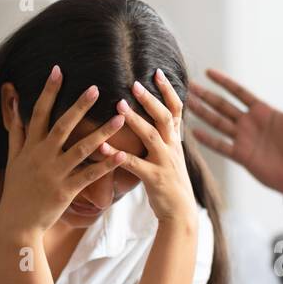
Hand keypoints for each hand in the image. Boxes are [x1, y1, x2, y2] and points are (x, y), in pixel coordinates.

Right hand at [0, 65, 125, 236]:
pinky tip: (121, 154)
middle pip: (63, 125)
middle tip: (96, 87)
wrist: (17, 222)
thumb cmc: (17, 188)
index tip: (58, 70)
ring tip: (121, 118)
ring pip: (82, 149)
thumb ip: (16, 128)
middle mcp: (42, 156)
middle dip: (79, 106)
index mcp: (30, 146)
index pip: (40, 112)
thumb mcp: (12, 157)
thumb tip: (13, 99)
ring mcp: (55, 173)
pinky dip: (106, 165)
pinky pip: (89, 175)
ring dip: (102, 132)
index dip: (49, 91)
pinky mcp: (66, 190)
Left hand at [114, 69, 195, 226]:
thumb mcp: (170, 155)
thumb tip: (152, 116)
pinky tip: (102, 146)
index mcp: (174, 140)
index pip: (175, 109)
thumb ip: (163, 136)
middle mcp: (172, 147)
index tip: (157, 71)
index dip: (168, 90)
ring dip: (135, 120)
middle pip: (163, 117)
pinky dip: (117, 154)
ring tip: (118, 106)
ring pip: (151, 136)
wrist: (180, 212)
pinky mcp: (155, 179)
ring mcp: (164, 162)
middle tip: (134, 83)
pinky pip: (134, 164)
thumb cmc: (170, 182)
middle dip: (149, 99)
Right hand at [188, 63, 282, 203]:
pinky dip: (209, 140)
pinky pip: (222, 146)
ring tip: (187, 103)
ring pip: (219, 123)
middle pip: (223, 106)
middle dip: (207, 96)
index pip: (239, 92)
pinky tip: (194, 132)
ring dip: (203, 113)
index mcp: (263, 111)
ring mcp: (244, 139)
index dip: (224, 82)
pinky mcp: (242, 156)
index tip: (209, 72)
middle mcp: (250, 123)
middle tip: (189, 85)